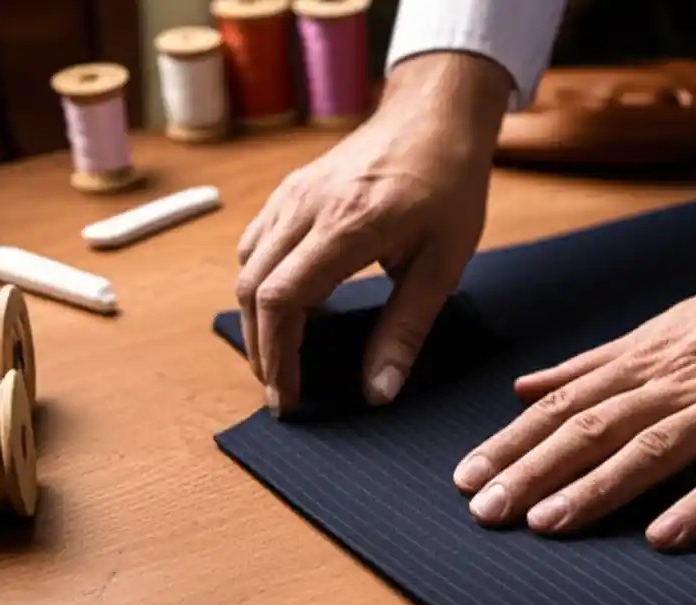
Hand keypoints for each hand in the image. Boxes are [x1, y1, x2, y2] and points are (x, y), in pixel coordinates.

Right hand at [236, 53, 511, 414]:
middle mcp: (306, 207)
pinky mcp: (290, 190)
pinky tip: (284, 309)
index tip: (288, 398)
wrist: (435, 115)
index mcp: (347, 226)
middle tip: (281, 392)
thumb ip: (406, 330)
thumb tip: (377, 391)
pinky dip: (259, 284)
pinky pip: (256, 244)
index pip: (283, 300)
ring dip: (256, 320)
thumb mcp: (443, 264)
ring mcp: (292, 194)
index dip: (278, 357)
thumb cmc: (449, 186)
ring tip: (280, 360)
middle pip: (252, 290)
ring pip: (247, 267)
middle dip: (260, 350)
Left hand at [454, 194, 695, 550]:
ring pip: (651, 448)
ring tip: (546, 525)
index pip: (565, 405)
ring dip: (595, 488)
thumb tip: (526, 387)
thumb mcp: (665, 326)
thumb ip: (595, 362)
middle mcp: (677, 380)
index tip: (467, 477)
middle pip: (593, 428)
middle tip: (485, 511)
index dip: (515, 442)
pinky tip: (663, 537)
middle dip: (533, 470)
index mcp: (647, 358)